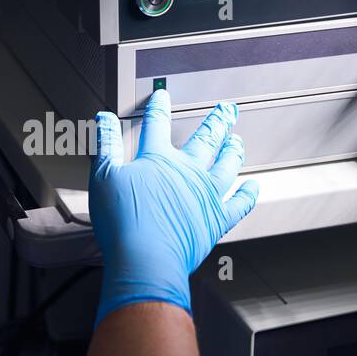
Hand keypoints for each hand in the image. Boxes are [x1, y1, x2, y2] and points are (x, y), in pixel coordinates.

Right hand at [89, 89, 259, 325]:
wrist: (146, 259)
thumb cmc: (122, 222)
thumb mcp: (104, 177)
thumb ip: (106, 145)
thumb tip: (104, 119)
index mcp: (158, 160)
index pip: (158, 125)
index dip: (159, 107)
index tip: (163, 96)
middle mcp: (187, 172)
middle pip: (205, 139)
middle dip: (216, 122)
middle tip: (226, 110)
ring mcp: (205, 195)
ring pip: (226, 165)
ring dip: (233, 151)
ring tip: (237, 142)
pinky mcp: (216, 219)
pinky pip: (238, 204)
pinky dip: (247, 195)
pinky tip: (252, 187)